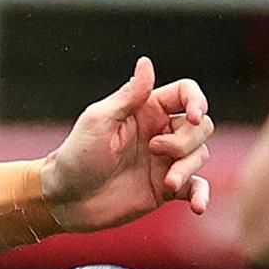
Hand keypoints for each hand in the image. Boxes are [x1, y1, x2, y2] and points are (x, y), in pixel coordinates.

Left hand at [41, 57, 212, 231]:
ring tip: (167, 182)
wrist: (65, 199)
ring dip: (188, 167)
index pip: (185, 93)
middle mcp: (160, 132)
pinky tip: (198, 206)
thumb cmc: (76, 156)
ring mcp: (165, 161)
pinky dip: (203, 195)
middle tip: (154, 149)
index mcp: (145, 110)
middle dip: (185, 139)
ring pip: (200, 154)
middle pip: (200, 126)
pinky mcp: (166, 188)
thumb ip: (128, 95)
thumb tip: (146, 61)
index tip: (193, 116)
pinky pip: (196, 187)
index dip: (197, 100)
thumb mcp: (99, 121)